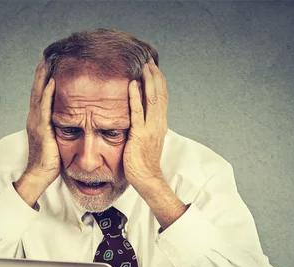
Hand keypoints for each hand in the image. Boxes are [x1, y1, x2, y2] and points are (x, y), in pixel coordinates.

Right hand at [15, 60, 59, 206]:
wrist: (39, 175)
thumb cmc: (51, 162)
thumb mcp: (57, 142)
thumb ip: (61, 131)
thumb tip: (73, 124)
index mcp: (39, 121)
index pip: (41, 97)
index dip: (43, 82)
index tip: (48, 67)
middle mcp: (35, 119)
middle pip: (37, 92)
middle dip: (41, 75)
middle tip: (45, 58)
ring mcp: (36, 123)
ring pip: (39, 96)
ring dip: (42, 78)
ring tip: (46, 63)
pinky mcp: (41, 129)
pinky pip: (44, 108)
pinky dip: (48, 94)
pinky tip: (52, 82)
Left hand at [124, 60, 186, 229]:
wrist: (147, 179)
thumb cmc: (143, 161)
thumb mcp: (147, 139)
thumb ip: (145, 125)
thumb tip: (140, 115)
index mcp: (160, 123)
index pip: (162, 97)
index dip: (158, 81)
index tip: (153, 67)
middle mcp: (158, 123)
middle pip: (160, 94)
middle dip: (154, 76)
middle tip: (148, 60)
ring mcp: (150, 129)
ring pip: (152, 99)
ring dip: (148, 81)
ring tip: (143, 66)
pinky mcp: (140, 135)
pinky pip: (137, 113)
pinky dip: (135, 97)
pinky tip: (132, 85)